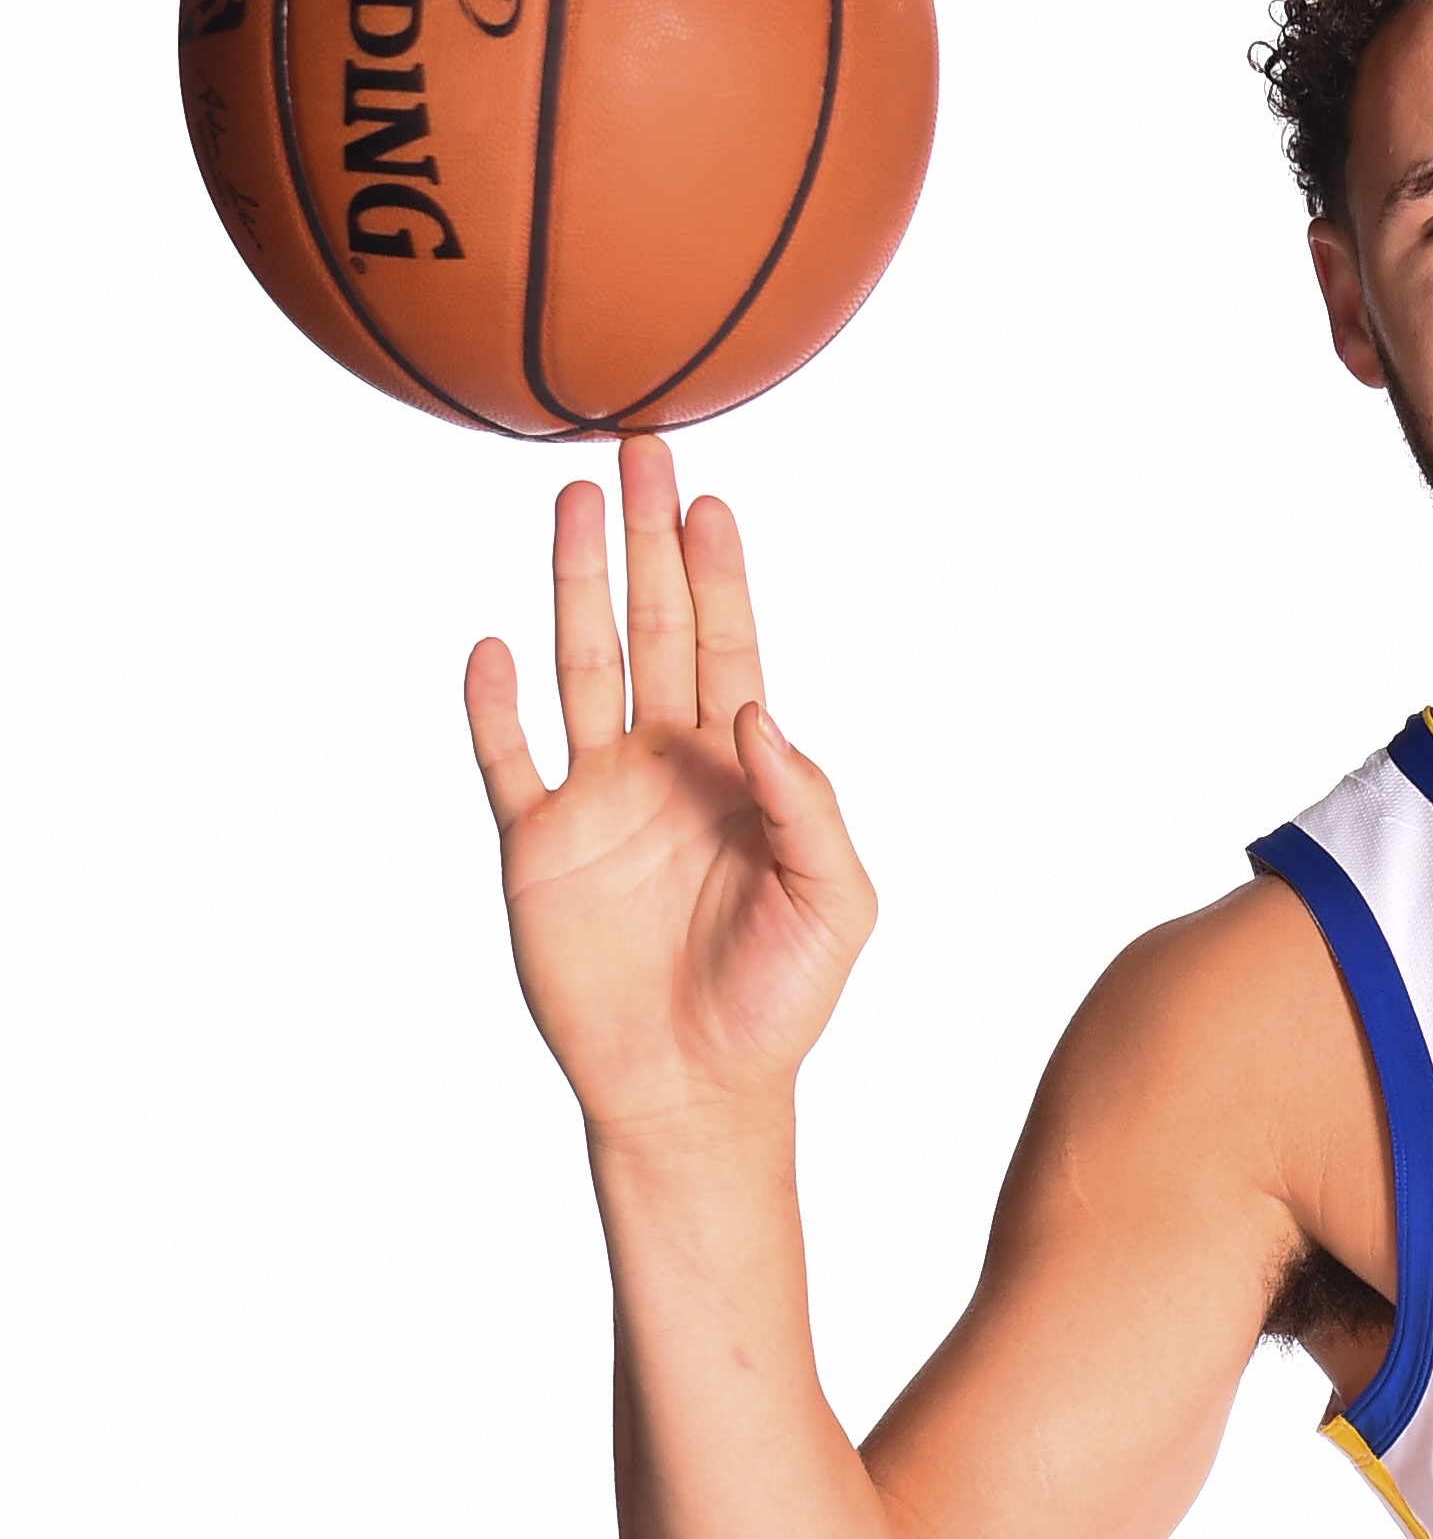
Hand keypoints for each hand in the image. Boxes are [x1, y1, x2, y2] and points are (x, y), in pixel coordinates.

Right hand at [463, 437, 874, 1142]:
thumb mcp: (834, 900)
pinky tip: (491, 646)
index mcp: (741, 770)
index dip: (720, 573)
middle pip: (652, 627)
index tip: (709, 498)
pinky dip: (494, 706)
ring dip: (575, 585)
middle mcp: (666, 766)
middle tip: (642, 449)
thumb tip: (759, 713)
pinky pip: (508, 760)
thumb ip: (806, 800)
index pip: (730, 646)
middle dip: (648, 542)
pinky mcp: (539, 849)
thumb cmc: (780, 1000)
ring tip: (572, 502)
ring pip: (581, 666)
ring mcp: (598, 800)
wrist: (697, 1089)